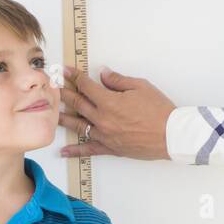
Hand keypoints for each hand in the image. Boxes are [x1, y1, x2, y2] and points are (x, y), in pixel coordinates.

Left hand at [59, 64, 173, 160]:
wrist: (171, 135)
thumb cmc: (159, 110)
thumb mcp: (140, 86)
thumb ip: (118, 80)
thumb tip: (103, 73)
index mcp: (109, 101)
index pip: (86, 86)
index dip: (74, 76)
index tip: (65, 71)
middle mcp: (102, 119)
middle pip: (78, 104)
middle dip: (64, 93)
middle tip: (53, 87)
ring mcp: (104, 135)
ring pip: (78, 126)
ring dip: (64, 118)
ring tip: (52, 113)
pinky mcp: (110, 148)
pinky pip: (89, 150)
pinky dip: (75, 151)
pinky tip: (64, 151)